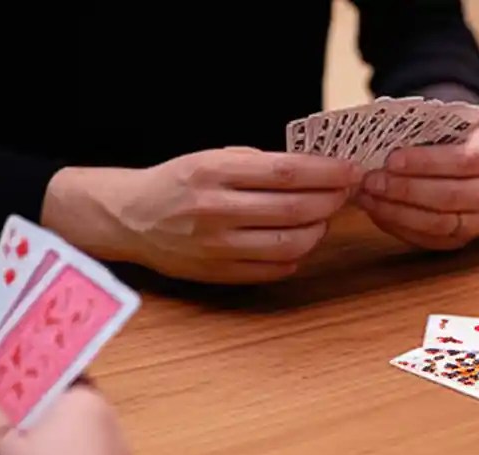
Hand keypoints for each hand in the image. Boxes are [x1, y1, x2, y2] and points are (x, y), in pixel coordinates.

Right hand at [42, 147, 361, 283]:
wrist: (129, 218)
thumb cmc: (179, 183)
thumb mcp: (212, 158)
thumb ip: (261, 164)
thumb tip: (318, 169)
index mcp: (213, 171)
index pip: (286, 172)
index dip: (326, 173)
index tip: (350, 171)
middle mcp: (216, 210)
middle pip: (295, 209)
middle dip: (331, 201)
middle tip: (345, 194)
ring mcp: (218, 246)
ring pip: (292, 244)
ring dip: (319, 231)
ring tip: (324, 218)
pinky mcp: (220, 273)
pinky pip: (276, 269)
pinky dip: (298, 255)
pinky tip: (300, 241)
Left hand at [356, 127, 478, 250]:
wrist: (464, 162)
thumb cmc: (445, 141)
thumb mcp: (440, 127)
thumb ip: (417, 134)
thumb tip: (375, 147)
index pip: (461, 161)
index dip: (425, 162)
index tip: (391, 160)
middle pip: (448, 196)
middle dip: (404, 190)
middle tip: (371, 181)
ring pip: (437, 223)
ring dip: (396, 211)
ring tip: (368, 197)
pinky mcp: (461, 240)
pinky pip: (428, 239)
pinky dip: (398, 226)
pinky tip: (377, 211)